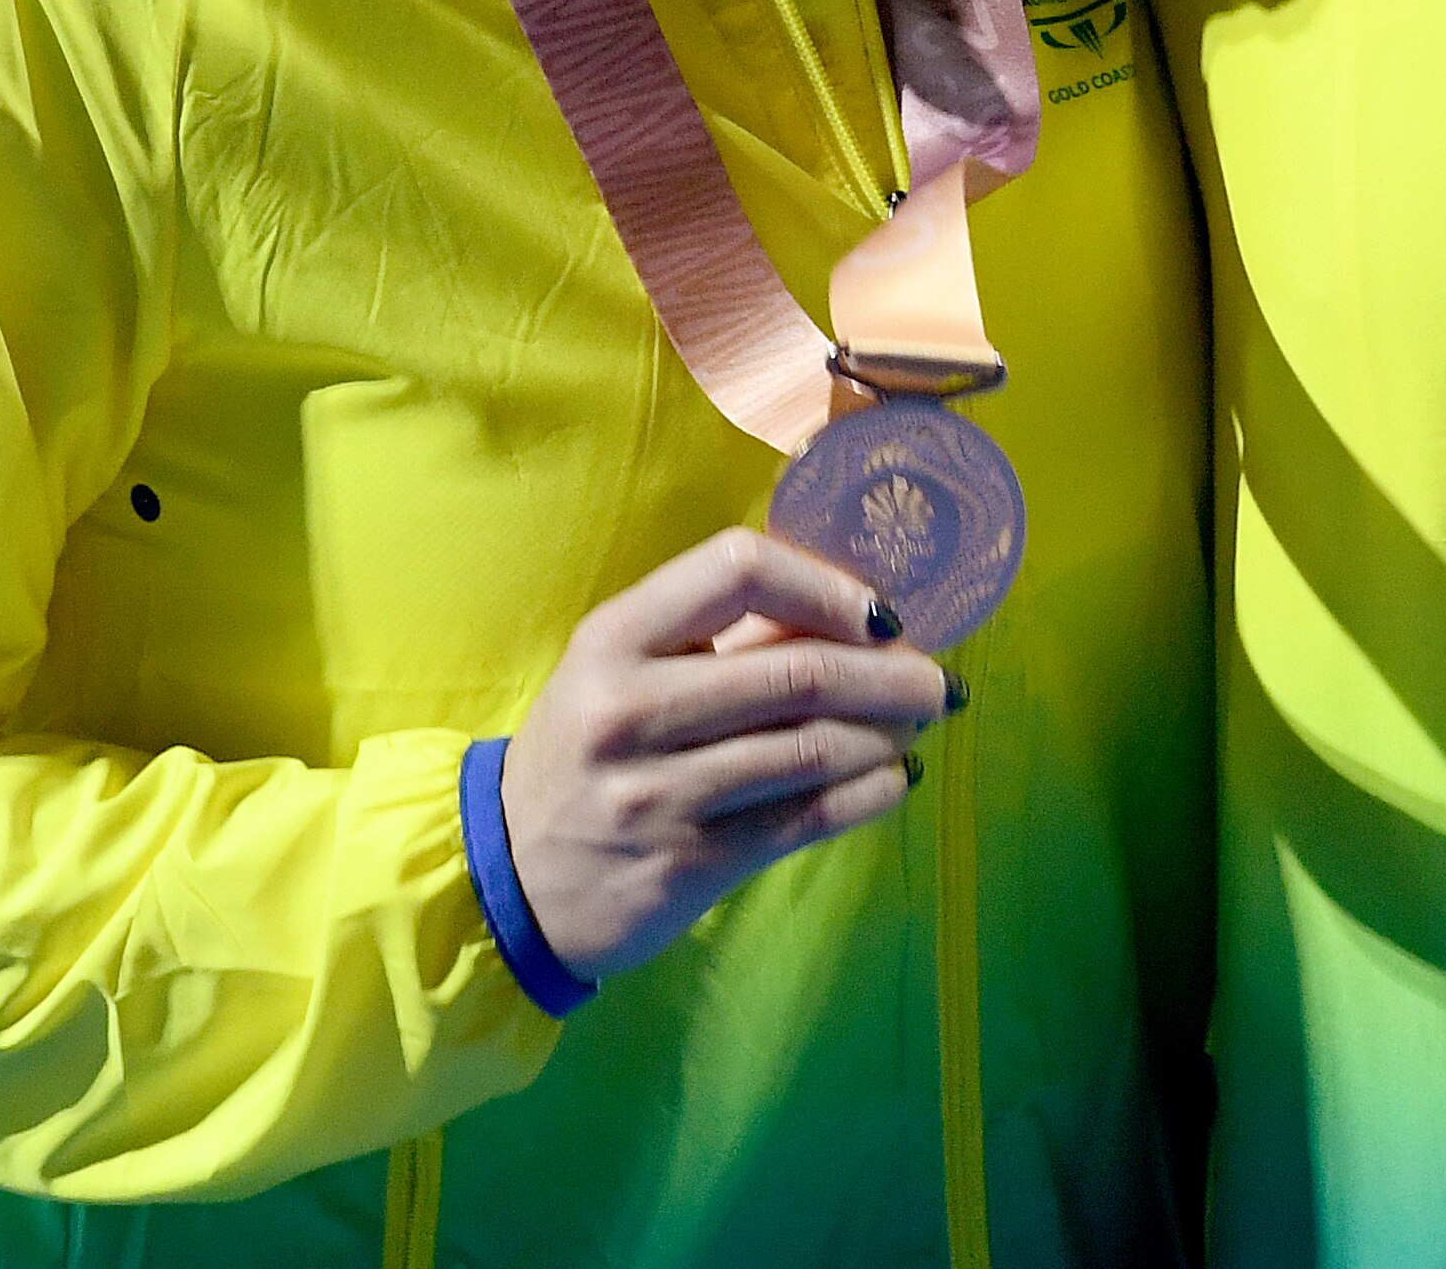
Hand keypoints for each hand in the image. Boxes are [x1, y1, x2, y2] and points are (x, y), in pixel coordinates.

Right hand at [496, 527, 951, 984]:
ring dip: (889, 734)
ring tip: (921, 724)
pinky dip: (870, 795)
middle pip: (799, 672)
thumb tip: (849, 614)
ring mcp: (659, 794)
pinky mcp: (688, 865)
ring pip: (813, 750)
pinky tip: (896, 781)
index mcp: (613, 639)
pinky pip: (806, 819)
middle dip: (892, 672)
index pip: (738, 568)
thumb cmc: (581, 753)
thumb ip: (713, 641)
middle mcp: (631, 711)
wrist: (504, 877)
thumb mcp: (617, 673)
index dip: (826, 582)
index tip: (880, 609)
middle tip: (940, 677)